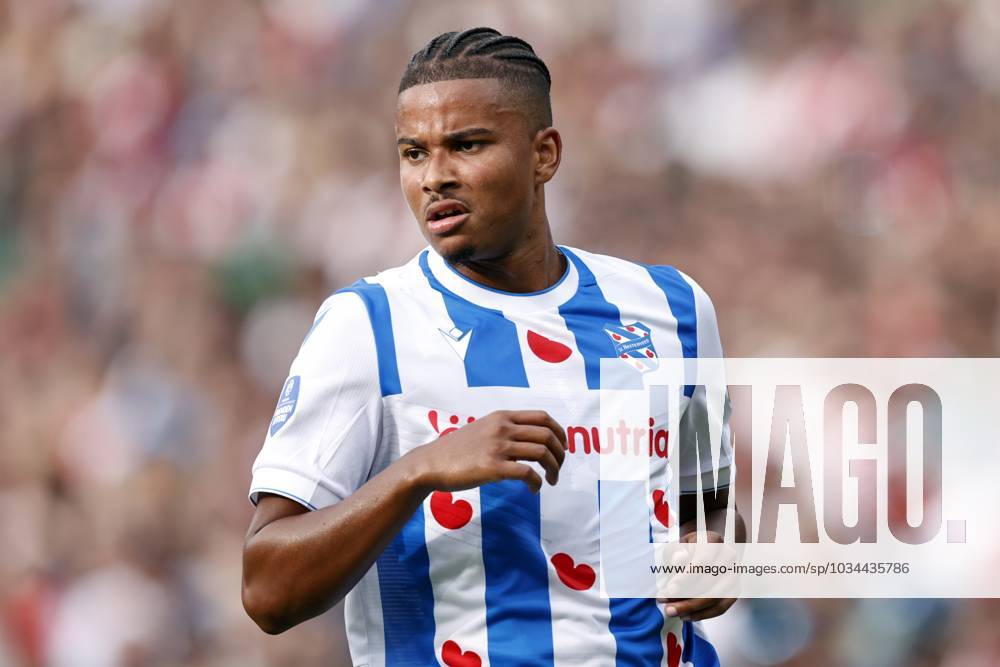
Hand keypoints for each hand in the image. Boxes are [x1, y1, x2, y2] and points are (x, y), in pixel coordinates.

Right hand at [407, 410, 566, 493]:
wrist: (430, 463)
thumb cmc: (456, 451)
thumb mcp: (482, 429)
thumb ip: (504, 429)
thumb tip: (529, 440)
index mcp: (502, 417)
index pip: (543, 417)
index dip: (559, 432)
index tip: (561, 448)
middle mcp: (502, 427)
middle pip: (548, 435)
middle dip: (559, 454)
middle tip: (557, 469)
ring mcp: (498, 446)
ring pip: (542, 453)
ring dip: (553, 469)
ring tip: (550, 481)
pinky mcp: (493, 467)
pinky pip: (528, 473)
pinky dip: (537, 483)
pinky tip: (533, 490)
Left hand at [657, 530, 738, 621]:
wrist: (697, 555)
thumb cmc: (684, 550)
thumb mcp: (675, 547)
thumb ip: (675, 552)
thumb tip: (679, 560)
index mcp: (713, 540)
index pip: (703, 561)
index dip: (686, 577)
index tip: (670, 589)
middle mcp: (729, 556)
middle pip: (709, 582)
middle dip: (685, 597)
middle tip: (666, 606)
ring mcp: (734, 574)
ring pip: (716, 597)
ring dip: (692, 608)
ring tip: (672, 612)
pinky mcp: (734, 591)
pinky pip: (721, 607)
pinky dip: (703, 614)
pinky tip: (686, 616)